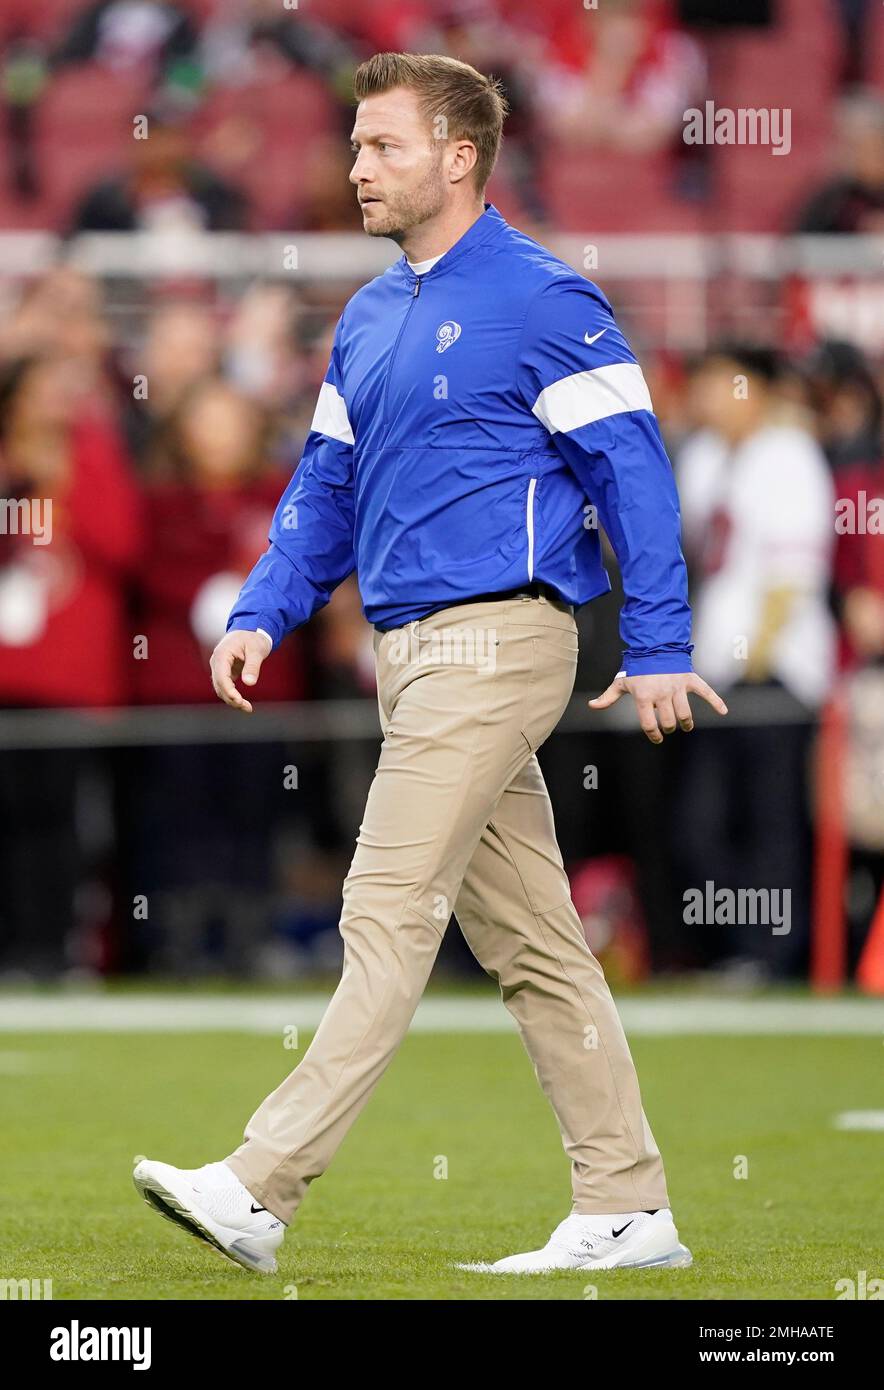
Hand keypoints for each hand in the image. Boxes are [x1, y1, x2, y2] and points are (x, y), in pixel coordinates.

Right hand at [210, 629, 271, 713]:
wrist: (251, 630)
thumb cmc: (254, 637)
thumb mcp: (257, 650)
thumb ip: (253, 666)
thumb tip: (249, 683)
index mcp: (222, 654)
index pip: (221, 676)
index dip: (228, 690)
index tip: (238, 700)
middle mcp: (217, 661)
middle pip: (219, 685)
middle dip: (231, 698)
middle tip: (247, 707)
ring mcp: (219, 667)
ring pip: (221, 688)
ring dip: (232, 700)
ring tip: (248, 708)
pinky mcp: (225, 672)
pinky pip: (226, 687)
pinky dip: (233, 696)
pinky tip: (244, 703)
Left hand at [589, 671, 727, 744]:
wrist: (653, 645)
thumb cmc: (636, 667)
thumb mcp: (621, 682)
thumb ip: (608, 696)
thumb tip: (592, 706)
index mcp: (644, 697)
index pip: (649, 724)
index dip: (653, 735)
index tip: (657, 738)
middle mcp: (661, 694)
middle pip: (668, 721)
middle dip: (668, 727)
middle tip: (668, 726)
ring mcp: (677, 687)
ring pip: (684, 713)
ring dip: (685, 723)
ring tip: (684, 726)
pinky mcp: (689, 679)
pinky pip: (705, 692)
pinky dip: (716, 702)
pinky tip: (724, 711)